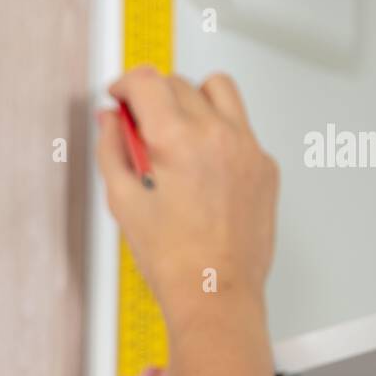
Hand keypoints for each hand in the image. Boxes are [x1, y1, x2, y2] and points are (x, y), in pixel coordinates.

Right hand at [96, 67, 277, 326]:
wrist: (216, 294)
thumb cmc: (175, 262)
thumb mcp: (123, 202)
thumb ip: (111, 149)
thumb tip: (110, 122)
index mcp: (179, 141)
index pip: (147, 81)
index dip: (124, 84)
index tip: (119, 95)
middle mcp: (219, 136)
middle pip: (179, 83)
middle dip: (152, 95)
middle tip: (138, 125)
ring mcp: (248, 149)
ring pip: (219, 91)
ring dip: (191, 99)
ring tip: (174, 133)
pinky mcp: (264, 166)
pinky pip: (240, 127)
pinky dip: (218, 132)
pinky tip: (201, 164)